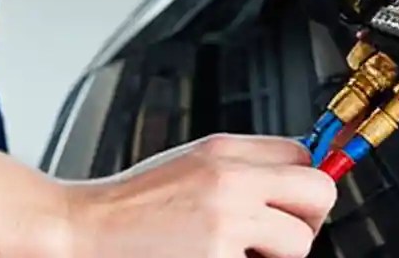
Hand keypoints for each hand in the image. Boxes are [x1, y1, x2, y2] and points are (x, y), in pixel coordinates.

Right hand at [62, 134, 336, 257]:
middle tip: (282, 233)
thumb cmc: (129, 209)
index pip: (303, 154)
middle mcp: (230, 182)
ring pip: (300, 243)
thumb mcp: (189, 166)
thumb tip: (292, 179)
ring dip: (277, 255)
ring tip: (238, 253)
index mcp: (223, 151)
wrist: (79, 233)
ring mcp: (225, 225)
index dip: (302, 183)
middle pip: (320, 192)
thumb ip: (241, 168)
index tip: (294, 201)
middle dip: (308, 218)